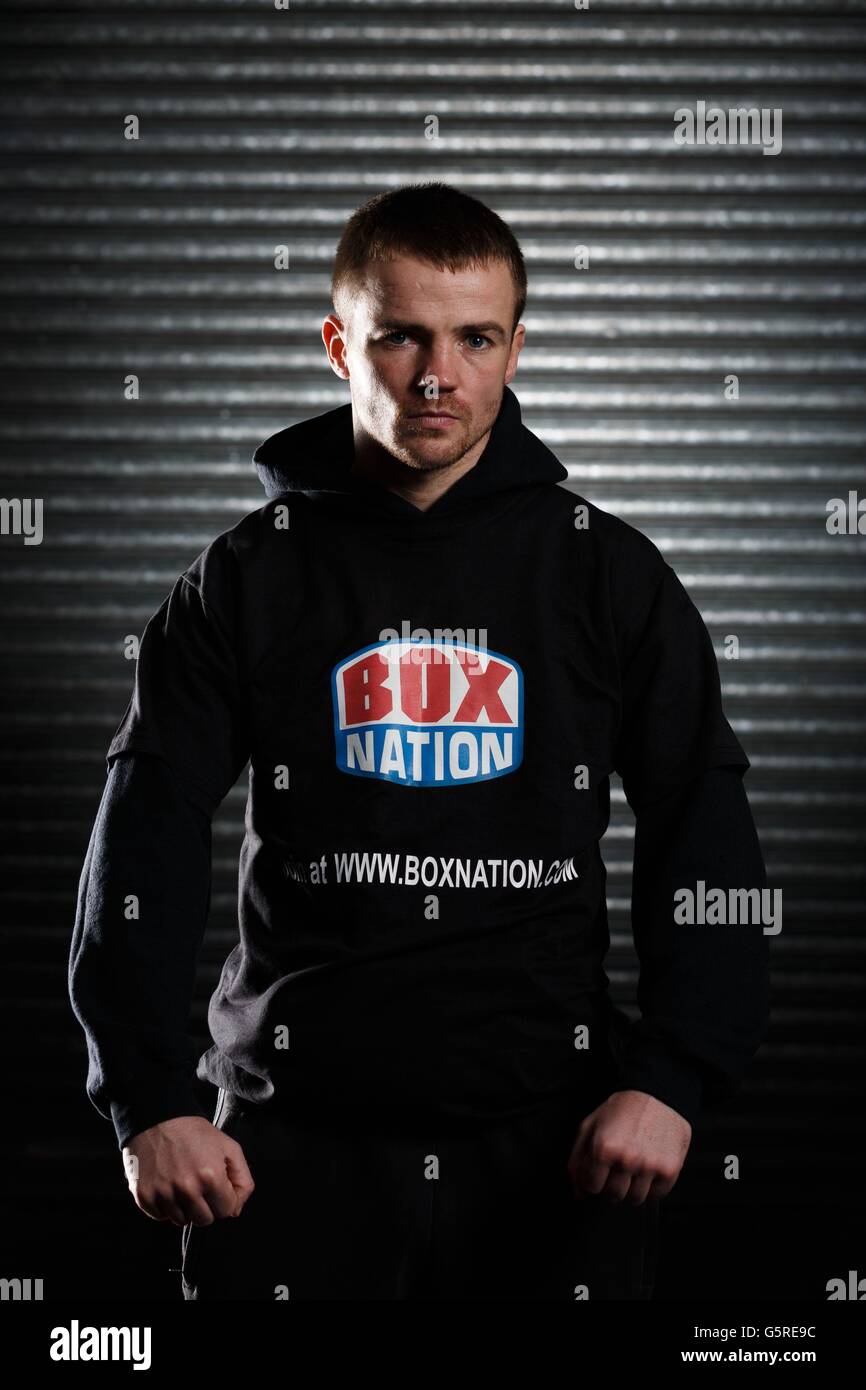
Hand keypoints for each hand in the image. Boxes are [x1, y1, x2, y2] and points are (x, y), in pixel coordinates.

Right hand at [122, 1115, 254, 1226]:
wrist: (157, 1117)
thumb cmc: (195, 1132)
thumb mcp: (229, 1147)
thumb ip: (242, 1180)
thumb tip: (235, 1211)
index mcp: (210, 1177)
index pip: (226, 1211)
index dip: (224, 1198)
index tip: (217, 1185)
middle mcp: (186, 1189)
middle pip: (204, 1220)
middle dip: (206, 1206)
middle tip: (199, 1185)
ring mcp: (163, 1194)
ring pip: (181, 1221)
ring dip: (185, 1207)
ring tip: (182, 1183)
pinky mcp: (144, 1196)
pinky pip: (160, 1217)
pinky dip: (165, 1206)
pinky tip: (167, 1185)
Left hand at [566, 1089, 691, 1205]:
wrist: (656, 1094)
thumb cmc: (619, 1110)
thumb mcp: (590, 1126)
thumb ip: (577, 1161)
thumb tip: (578, 1194)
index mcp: (604, 1148)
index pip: (592, 1187)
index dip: (593, 1179)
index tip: (599, 1170)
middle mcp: (628, 1159)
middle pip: (614, 1196)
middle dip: (611, 1186)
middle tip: (616, 1170)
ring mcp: (651, 1166)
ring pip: (635, 1199)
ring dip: (631, 1188)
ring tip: (633, 1169)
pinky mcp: (670, 1169)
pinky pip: (657, 1195)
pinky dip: (651, 1187)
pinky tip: (648, 1169)